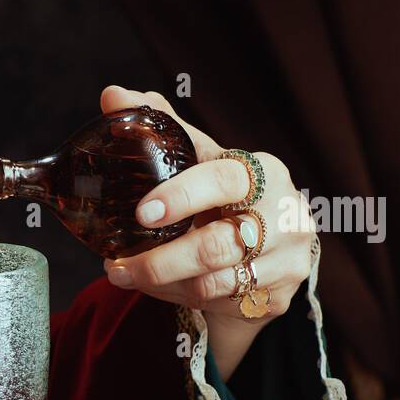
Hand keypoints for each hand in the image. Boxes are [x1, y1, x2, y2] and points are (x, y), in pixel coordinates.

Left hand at [97, 86, 316, 376]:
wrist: (269, 250)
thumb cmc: (227, 197)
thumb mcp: (202, 162)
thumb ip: (164, 130)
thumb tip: (112, 95)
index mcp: (264, 172)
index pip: (224, 180)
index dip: (183, 196)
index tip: (142, 213)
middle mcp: (285, 215)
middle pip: (215, 245)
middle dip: (158, 261)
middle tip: (114, 265)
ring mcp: (286, 259)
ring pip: (212, 283)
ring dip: (160, 282)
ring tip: (124, 275)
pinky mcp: (277, 296)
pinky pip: (217, 303)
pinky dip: (179, 298)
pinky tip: (160, 288)